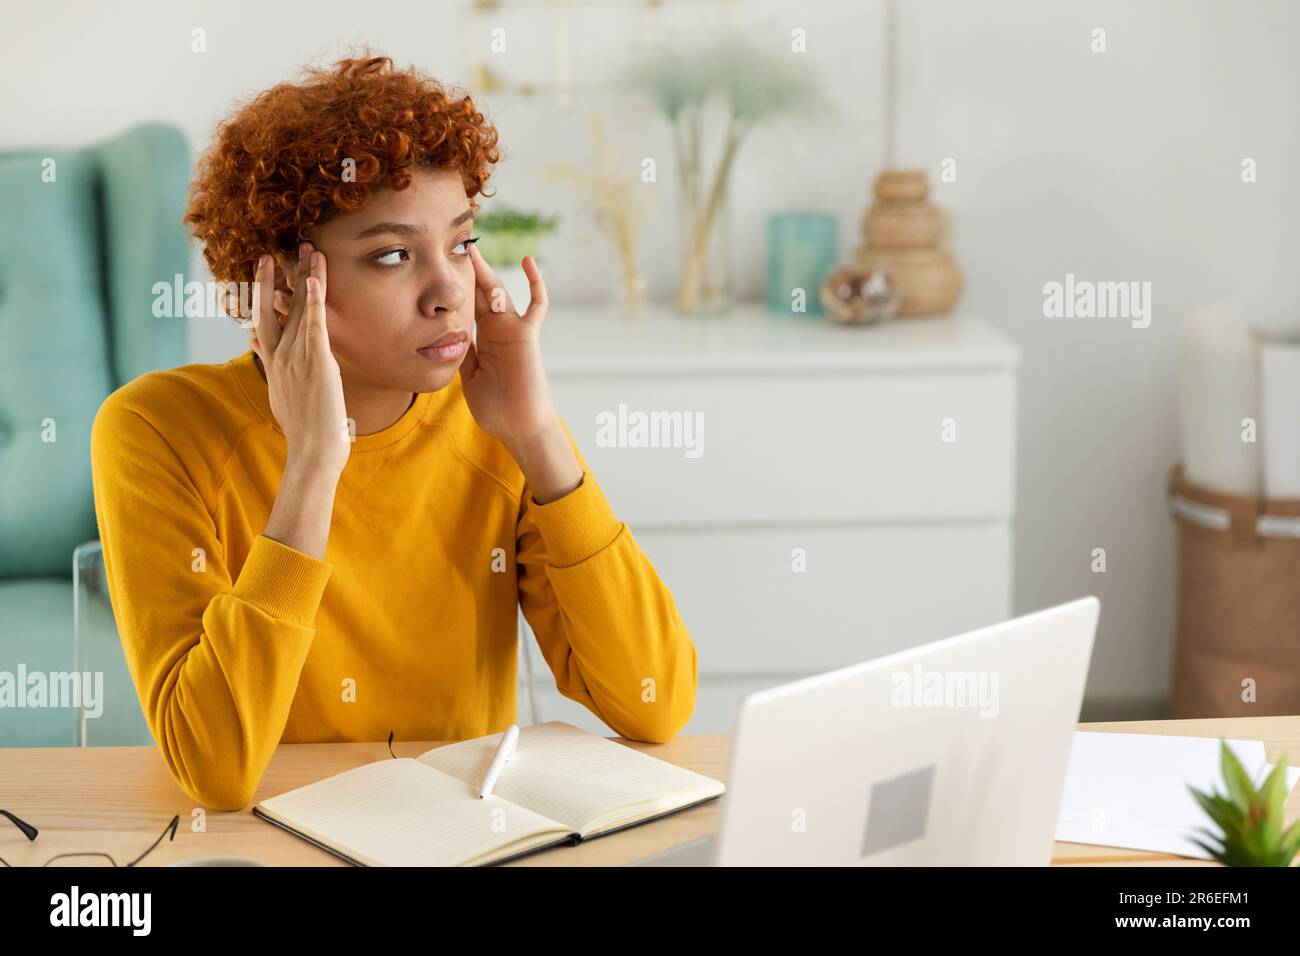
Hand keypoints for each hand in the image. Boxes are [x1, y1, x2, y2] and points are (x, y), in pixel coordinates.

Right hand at [249, 242, 349, 476]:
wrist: (313, 454)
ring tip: (308, 250)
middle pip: (274, 308)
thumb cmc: (306, 434)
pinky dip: (316, 301)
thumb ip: (273, 371)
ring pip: (299, 309)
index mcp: (274, 366)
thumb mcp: (282, 400)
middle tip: (275, 251)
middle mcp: (280, 358)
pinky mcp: (317, 363)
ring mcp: (296, 359)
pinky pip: (316, 325)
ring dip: (304, 277)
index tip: (264, 273)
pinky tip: (315, 279)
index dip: (265, 296)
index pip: (265, 323)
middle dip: (274, 278)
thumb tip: (258, 351)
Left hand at [459, 243, 559, 442]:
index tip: (442, 268)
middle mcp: (498, 330)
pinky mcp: (528, 334)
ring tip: (472, 249)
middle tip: (452, 247)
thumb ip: (461, 355)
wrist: (518, 427)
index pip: (468, 306)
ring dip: (486, 272)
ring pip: (500, 293)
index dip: (457, 287)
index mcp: (484, 340)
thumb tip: (443, 335)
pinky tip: (528, 262)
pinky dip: (536, 283)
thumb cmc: (497, 409)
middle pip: (480, 293)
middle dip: (468, 271)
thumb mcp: (468, 377)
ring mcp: (513, 330)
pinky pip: (536, 305)